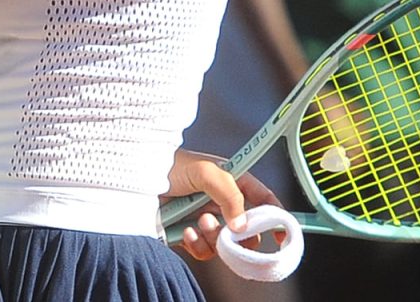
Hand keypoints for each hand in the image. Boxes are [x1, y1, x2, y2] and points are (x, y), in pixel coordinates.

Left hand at [165, 150, 283, 261]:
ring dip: (215, 237)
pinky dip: (197, 245)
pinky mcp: (190, 236)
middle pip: (248, 231)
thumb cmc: (170, 166)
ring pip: (226, 245)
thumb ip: (230, 195)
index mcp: (232, 182)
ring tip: (199, 222)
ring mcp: (206, 220)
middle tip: (230, 229)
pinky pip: (204, 252)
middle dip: (240, 234)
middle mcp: (221, 203)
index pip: (263, 199)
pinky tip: (186, 231)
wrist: (137, 180)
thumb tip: (241, 225)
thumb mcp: (206, 171)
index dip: (276, 215)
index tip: (283, 233)